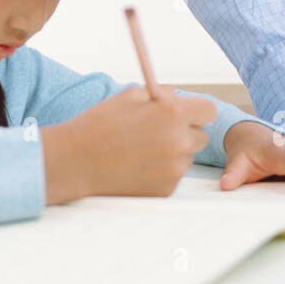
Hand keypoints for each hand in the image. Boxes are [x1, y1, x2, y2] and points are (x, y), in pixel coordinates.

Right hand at [41, 84, 217, 202]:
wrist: (75, 161)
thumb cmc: (100, 123)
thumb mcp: (131, 95)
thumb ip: (162, 94)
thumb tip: (180, 99)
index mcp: (172, 114)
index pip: (209, 111)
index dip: (196, 110)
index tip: (184, 113)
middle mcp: (178, 142)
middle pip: (201, 136)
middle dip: (185, 131)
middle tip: (158, 131)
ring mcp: (173, 169)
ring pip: (187, 157)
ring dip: (173, 152)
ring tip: (141, 149)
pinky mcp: (165, 189)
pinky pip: (174, 176)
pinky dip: (161, 171)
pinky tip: (137, 165)